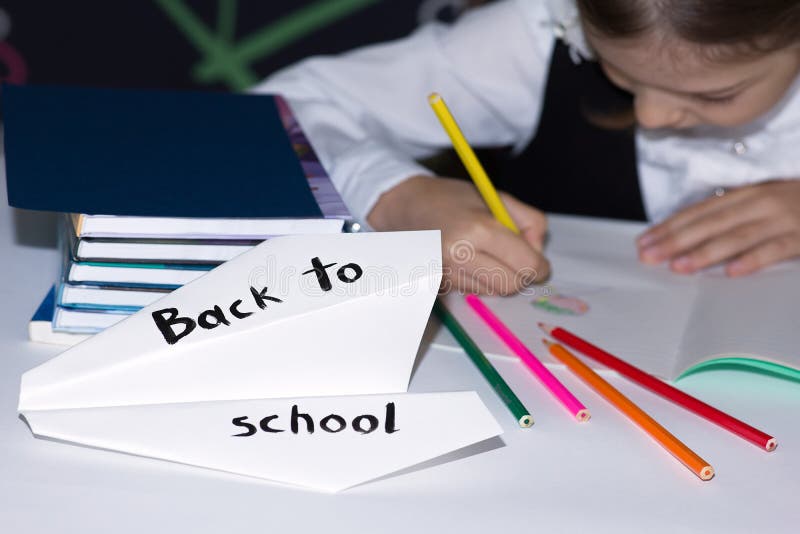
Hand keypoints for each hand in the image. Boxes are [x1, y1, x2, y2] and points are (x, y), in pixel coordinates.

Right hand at [368, 175, 549, 294]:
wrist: (406, 207)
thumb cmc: (453, 198)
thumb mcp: (498, 198)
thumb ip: (530, 222)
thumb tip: (539, 252)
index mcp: (479, 229)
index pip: (526, 264)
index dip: (540, 267)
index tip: (541, 264)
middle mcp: (460, 255)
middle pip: (511, 285)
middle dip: (522, 276)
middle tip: (519, 261)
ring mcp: (447, 272)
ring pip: (493, 292)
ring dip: (500, 278)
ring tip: (487, 253)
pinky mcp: (438, 283)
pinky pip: (474, 291)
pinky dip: (481, 280)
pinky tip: (470, 260)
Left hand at [637, 179, 799, 275]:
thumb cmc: (798, 205)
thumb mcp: (763, 204)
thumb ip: (732, 217)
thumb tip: (689, 236)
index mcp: (748, 194)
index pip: (700, 211)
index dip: (670, 226)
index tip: (644, 241)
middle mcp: (762, 202)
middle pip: (711, 223)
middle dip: (676, 240)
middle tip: (649, 256)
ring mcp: (784, 218)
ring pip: (737, 236)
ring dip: (705, 252)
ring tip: (679, 266)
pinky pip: (776, 249)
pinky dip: (753, 260)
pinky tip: (732, 272)